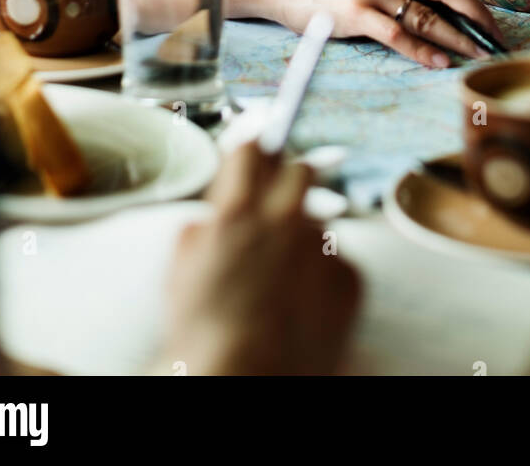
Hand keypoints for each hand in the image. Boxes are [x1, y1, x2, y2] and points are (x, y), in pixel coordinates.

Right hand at [154, 142, 359, 375]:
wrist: (248, 383)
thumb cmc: (204, 335)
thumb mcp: (179, 271)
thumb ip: (201, 229)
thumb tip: (213, 218)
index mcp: (237, 211)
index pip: (253, 146)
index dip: (253, 148)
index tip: (255, 150)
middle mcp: (284, 218)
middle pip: (299, 170)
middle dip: (287, 181)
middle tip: (275, 207)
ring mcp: (321, 247)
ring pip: (319, 221)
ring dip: (303, 237)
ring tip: (282, 279)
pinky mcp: (349, 277)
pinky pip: (338, 260)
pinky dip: (322, 275)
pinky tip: (301, 303)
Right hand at [277, 0, 506, 68]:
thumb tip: (448, 8)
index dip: (475, 1)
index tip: (492, 24)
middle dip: (476, 17)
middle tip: (495, 41)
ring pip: (426, 15)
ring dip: (457, 39)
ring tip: (477, 56)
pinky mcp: (356, 12)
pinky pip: (398, 34)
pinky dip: (422, 50)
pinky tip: (440, 62)